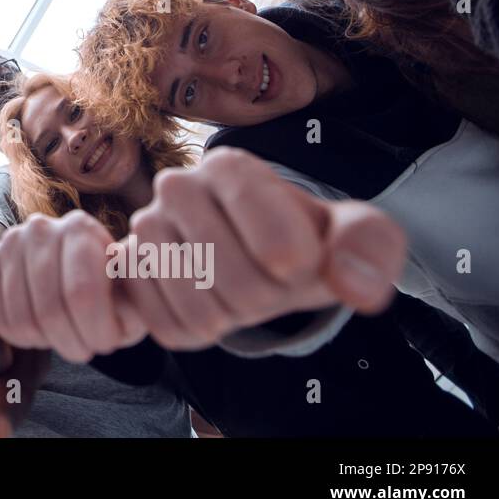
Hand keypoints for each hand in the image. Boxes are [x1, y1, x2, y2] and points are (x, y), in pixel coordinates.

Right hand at [0, 211, 145, 362]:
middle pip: (50, 310)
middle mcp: (40, 228)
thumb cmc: (113, 288)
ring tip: (67, 338)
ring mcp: (10, 244)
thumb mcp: (135, 294)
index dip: (96, 331)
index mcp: (80, 228)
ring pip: (22, 320)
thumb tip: (118, 296)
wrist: (80, 272)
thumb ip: (134, 298)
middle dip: (74, 343)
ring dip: (49, 344)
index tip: (108, 343)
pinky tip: (44, 333)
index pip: (81, 293)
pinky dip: (24, 340)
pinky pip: (0, 319)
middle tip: (87, 348)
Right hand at [119, 148, 406, 349]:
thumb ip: (371, 248)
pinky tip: (209, 304)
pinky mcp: (128, 271)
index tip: (303, 258)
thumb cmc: (308, 239)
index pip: (280, 247)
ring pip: (196, 307)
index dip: (302, 271)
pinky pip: (164, 324)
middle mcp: (175, 185)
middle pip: (235, 281)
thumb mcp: (355, 233)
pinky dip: (196, 332)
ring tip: (239, 291)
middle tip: (270, 281)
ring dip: (230, 318)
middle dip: (266, 299)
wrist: (261, 253)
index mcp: (229, 166)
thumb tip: (353, 285)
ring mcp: (144, 227)